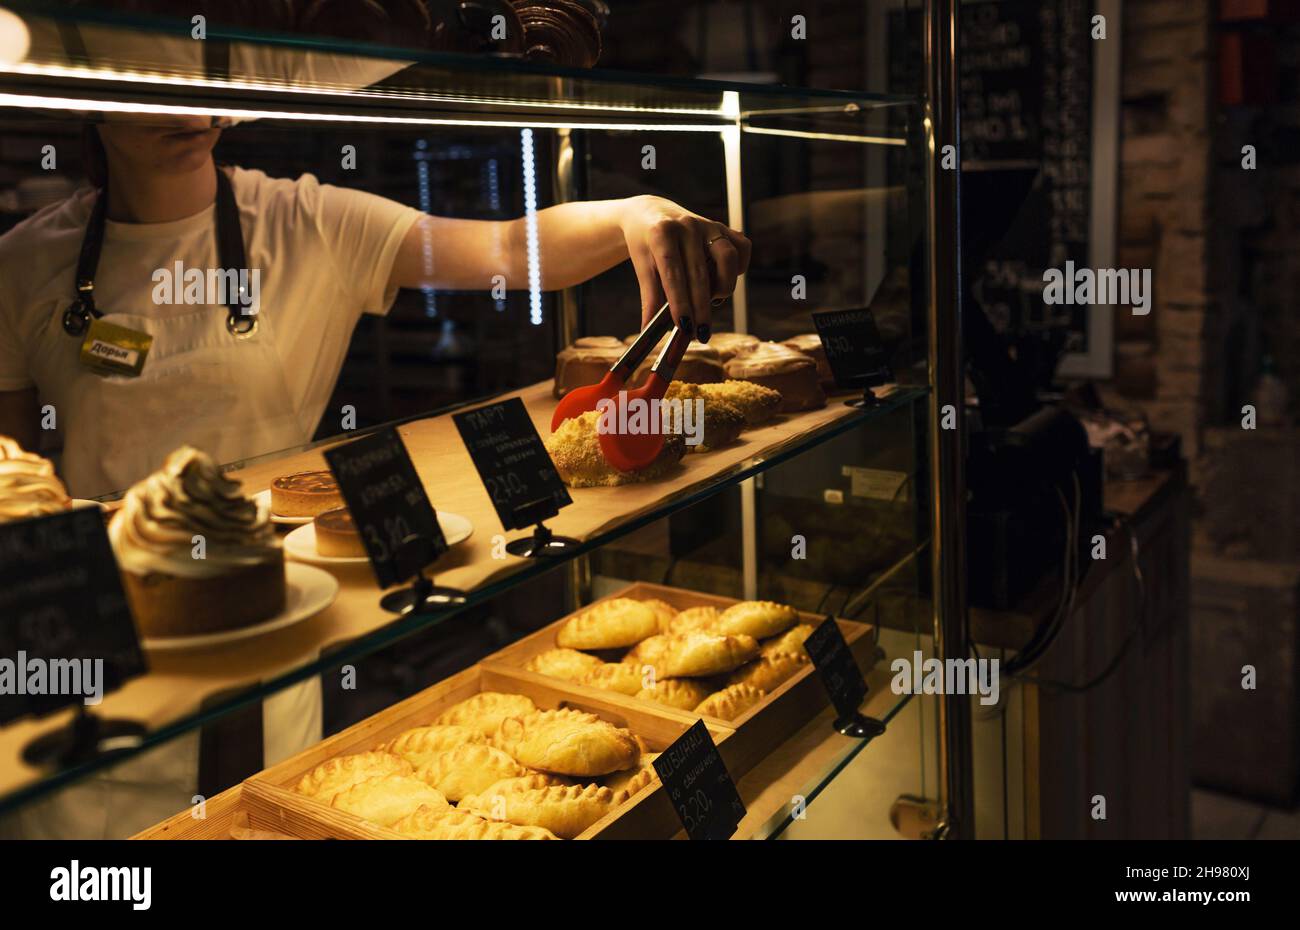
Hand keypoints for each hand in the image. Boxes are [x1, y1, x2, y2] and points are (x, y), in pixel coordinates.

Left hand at [619, 195, 750, 341]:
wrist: (652, 213)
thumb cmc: (646, 244)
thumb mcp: (642, 266)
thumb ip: (649, 297)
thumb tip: (650, 329)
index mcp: (662, 234)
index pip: (673, 273)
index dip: (680, 302)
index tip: (684, 327)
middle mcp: (688, 226)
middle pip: (700, 272)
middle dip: (702, 308)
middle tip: (702, 333)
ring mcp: (708, 225)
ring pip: (728, 258)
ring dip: (724, 286)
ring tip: (713, 300)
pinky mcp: (724, 226)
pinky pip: (742, 247)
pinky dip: (739, 267)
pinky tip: (724, 279)